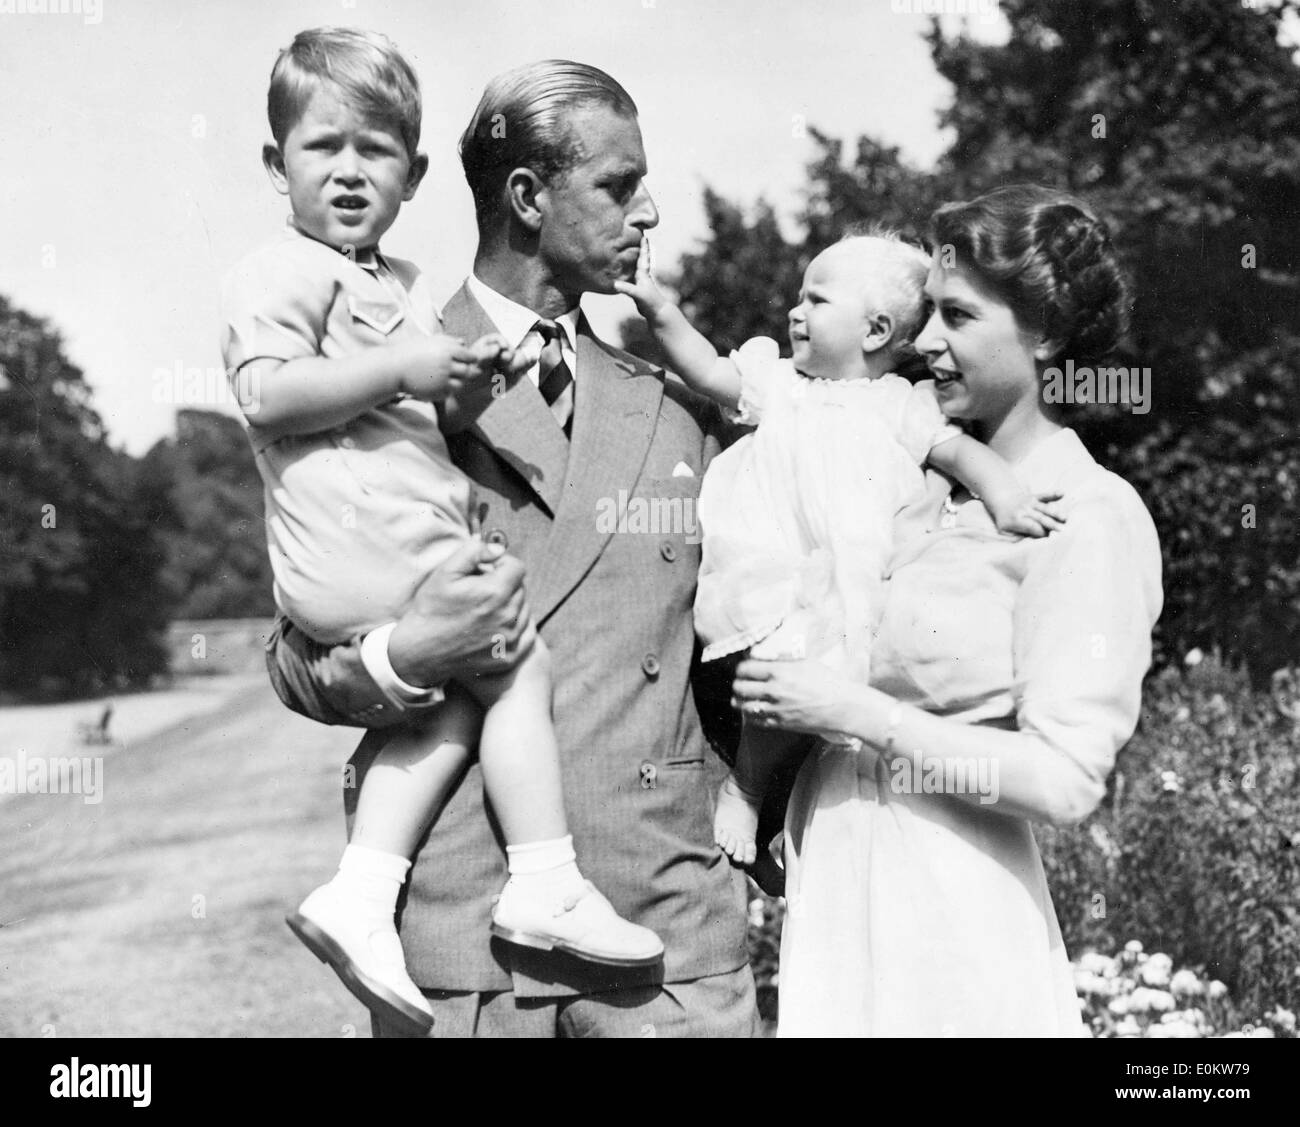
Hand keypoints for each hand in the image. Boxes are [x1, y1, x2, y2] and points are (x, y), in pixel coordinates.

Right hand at [387, 535, 534, 685]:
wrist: (419, 652)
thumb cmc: (431, 609)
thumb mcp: (445, 572)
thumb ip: (474, 552)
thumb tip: (499, 549)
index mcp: (494, 592)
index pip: (517, 568)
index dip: (501, 564)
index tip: (486, 571)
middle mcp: (508, 617)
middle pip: (520, 589)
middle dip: (504, 585)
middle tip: (479, 592)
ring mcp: (510, 639)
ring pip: (523, 611)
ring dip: (509, 606)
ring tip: (483, 611)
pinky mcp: (510, 657)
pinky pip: (526, 635)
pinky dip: (514, 628)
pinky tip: (493, 627)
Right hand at [398, 334, 490, 402]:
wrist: (394, 367)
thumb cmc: (411, 351)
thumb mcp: (429, 341)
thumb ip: (448, 341)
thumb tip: (464, 343)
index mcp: (446, 350)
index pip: (470, 356)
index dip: (469, 359)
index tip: (465, 360)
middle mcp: (446, 364)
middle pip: (467, 371)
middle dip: (463, 371)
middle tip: (455, 370)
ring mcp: (442, 379)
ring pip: (460, 384)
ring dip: (456, 382)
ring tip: (446, 378)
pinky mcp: (437, 391)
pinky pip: (449, 393)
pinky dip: (447, 390)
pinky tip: (438, 385)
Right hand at [613, 235, 670, 321]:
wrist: (657, 313)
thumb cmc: (650, 302)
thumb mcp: (638, 294)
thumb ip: (627, 289)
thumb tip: (615, 284)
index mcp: (643, 275)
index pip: (643, 257)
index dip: (644, 247)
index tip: (644, 235)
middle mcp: (642, 277)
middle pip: (640, 260)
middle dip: (638, 250)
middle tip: (636, 239)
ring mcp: (640, 283)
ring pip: (635, 268)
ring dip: (632, 261)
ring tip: (626, 253)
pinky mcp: (637, 291)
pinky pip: (630, 278)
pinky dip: (626, 273)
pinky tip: (622, 274)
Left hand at [731, 656, 863, 740]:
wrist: (842, 707)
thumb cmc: (827, 681)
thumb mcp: (804, 662)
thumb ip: (780, 660)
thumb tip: (761, 656)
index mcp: (779, 672)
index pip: (744, 669)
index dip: (741, 668)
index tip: (744, 668)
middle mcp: (773, 691)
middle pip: (739, 687)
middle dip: (738, 683)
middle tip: (743, 681)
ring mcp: (775, 709)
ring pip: (742, 706)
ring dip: (740, 699)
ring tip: (746, 696)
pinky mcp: (779, 724)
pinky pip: (754, 720)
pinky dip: (751, 713)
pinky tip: (756, 708)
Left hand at [986, 490, 1066, 537]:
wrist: (1002, 501)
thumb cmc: (1005, 521)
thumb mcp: (1005, 532)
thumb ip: (1016, 538)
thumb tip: (1028, 544)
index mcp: (1016, 520)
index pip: (1032, 527)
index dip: (1042, 533)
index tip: (1051, 538)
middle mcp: (1024, 510)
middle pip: (1041, 518)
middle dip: (1052, 525)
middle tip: (1063, 531)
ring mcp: (1030, 502)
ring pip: (1045, 508)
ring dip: (1056, 513)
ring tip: (1065, 518)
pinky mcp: (1035, 497)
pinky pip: (1044, 495)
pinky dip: (1053, 494)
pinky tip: (1062, 493)